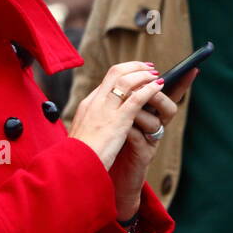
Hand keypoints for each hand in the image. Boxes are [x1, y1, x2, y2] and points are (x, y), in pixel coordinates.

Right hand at [68, 61, 166, 175]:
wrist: (74, 164)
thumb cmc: (78, 154)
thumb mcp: (82, 133)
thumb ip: (92, 124)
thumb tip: (100, 123)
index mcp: (88, 105)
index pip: (107, 80)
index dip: (124, 74)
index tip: (135, 73)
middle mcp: (96, 102)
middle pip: (116, 73)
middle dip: (135, 67)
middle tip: (149, 68)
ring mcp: (106, 110)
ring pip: (127, 81)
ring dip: (144, 75)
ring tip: (156, 75)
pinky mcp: (118, 120)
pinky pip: (136, 98)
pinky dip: (149, 89)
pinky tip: (158, 87)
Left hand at [108, 69, 197, 217]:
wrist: (105, 171)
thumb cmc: (113, 139)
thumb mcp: (120, 115)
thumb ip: (127, 99)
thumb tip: (125, 74)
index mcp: (153, 113)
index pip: (172, 95)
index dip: (183, 83)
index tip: (193, 68)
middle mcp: (156, 126)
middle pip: (169, 108)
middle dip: (156, 97)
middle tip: (142, 91)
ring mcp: (152, 142)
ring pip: (154, 122)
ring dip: (138, 115)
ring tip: (123, 116)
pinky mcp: (143, 156)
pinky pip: (140, 139)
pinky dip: (129, 131)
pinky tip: (120, 130)